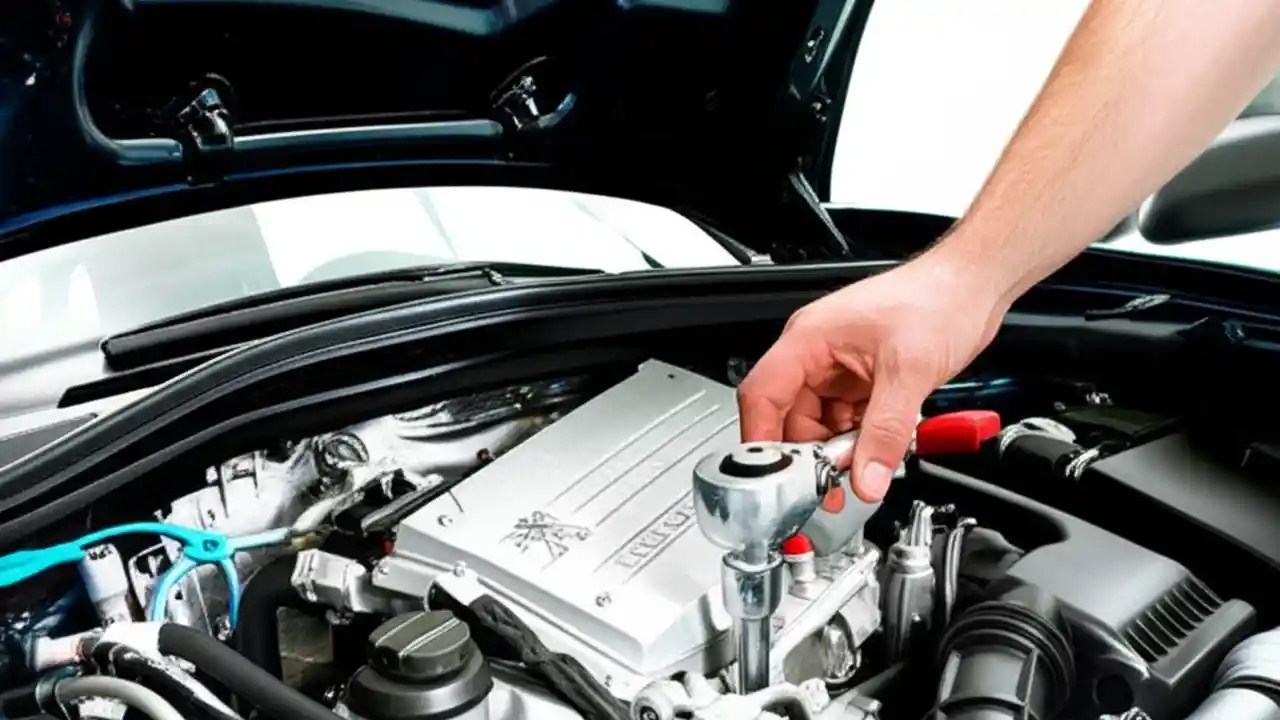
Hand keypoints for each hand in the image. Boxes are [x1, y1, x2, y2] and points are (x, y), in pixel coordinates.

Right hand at [737, 255, 1007, 501]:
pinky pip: (846, 418)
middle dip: (810, 453)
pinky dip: (860, 438)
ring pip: (819, 422)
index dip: (761, 439)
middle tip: (832, 484)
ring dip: (839, 448)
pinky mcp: (861, 377)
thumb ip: (885, 433)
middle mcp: (816, 352)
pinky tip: (880, 444)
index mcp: (809, 338)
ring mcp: (837, 365)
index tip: (775, 477)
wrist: (973, 285)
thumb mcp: (909, 372)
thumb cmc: (938, 298)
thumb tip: (867, 480)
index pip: (762, 395)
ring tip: (866, 464)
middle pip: (789, 416)